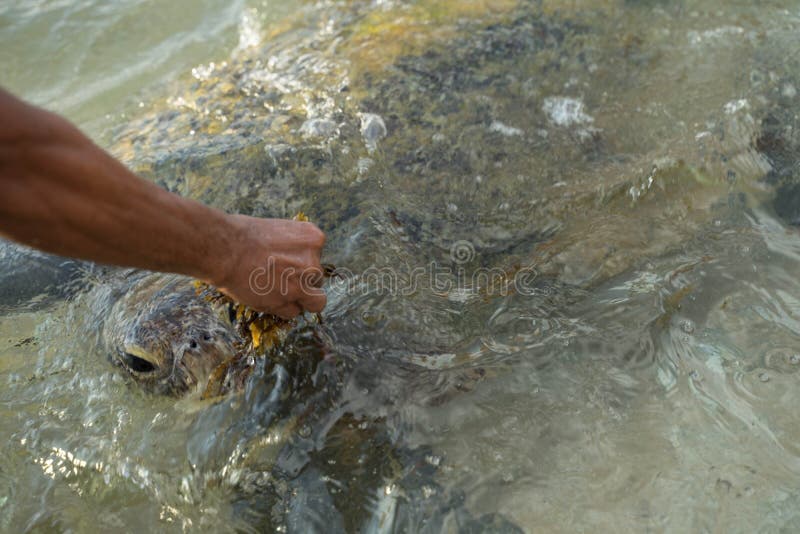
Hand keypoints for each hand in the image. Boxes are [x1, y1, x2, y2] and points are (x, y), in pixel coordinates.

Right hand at [212, 214, 326, 318]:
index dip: (301, 261)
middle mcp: (314, 263)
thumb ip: (294, 246)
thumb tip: (295, 258)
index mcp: (314, 239)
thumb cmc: (244, 234)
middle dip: (302, 281)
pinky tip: (268, 297)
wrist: (227, 250)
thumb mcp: (279, 229)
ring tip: (277, 291)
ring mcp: (303, 285)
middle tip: (279, 278)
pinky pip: (294, 312)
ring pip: (315, 301)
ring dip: (298, 299)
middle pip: (316, 279)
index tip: (287, 261)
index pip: (317, 256)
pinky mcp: (289, 303)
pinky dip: (283, 309)